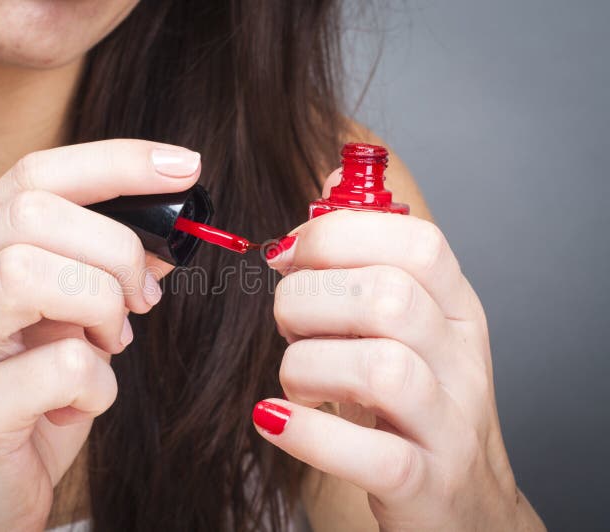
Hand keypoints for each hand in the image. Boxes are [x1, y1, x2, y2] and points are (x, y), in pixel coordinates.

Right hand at [0, 140, 200, 530]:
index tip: (185, 166)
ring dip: (102, 306)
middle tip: (143, 297)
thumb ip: (108, 271)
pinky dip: (99, 381)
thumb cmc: (34, 397)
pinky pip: (60, 364)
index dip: (116, 162)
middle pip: (33, 215)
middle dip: (116, 251)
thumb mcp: (77, 320)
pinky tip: (87, 398)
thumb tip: (173, 233)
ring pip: (30, 273)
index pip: (36, 174)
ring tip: (112, 342)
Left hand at [256, 175, 543, 529]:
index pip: (416, 241)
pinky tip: (276, 420)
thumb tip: (325, 189)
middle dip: (308, 301)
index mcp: (455, 309)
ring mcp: (449, 423)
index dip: (337, 236)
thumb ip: (367, 264)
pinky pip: (371, 454)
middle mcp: (461, 359)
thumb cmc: (416, 405)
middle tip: (288, 324)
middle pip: (387, 297)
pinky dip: (310, 434)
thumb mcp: (409, 328)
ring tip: (292, 379)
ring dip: (306, 366)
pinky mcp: (425, 482)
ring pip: (381, 369)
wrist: (464, 506)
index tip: (289, 255)